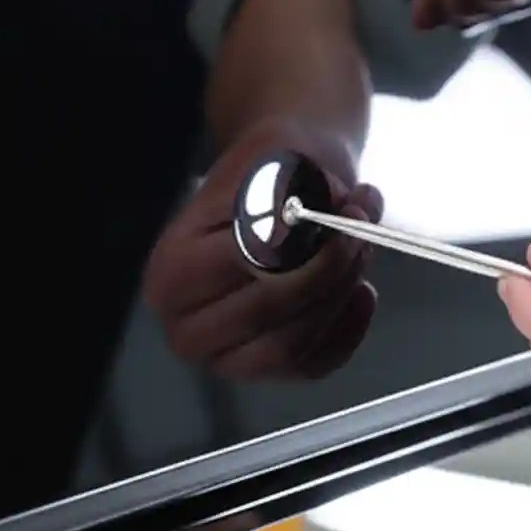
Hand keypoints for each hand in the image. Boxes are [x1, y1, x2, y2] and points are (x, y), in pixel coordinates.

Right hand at [143, 119, 382, 378]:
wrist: (283, 187)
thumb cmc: (273, 172)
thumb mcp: (276, 159)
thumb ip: (286, 189)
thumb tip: (306, 215)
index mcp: (171, 271)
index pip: (243, 269)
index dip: (303, 245)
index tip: (346, 211)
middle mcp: (186, 325)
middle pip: (266, 312)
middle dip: (327, 270)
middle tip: (360, 228)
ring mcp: (225, 357)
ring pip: (293, 344)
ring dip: (339, 293)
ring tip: (359, 247)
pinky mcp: (268, 371)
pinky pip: (318, 362)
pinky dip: (347, 326)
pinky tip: (358, 290)